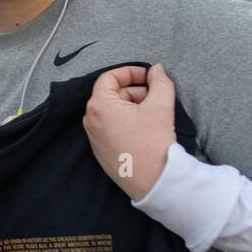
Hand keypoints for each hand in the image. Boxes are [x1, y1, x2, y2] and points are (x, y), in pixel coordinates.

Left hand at [83, 64, 175, 200]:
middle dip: (136, 91)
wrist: (153, 181)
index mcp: (98, 106)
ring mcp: (94, 137)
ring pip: (113, 111)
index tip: (148, 76)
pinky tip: (146, 129)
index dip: (130, 72)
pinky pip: (112, 127)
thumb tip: (156, 70)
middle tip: (156, 97)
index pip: (109, 77)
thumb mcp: (161, 106)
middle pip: (112, 94)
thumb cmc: (153, 144)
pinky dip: (128, 121)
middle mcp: (90, 121)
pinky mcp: (101, 150)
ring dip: (133, 106)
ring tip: (154, 114)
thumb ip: (160, 82)